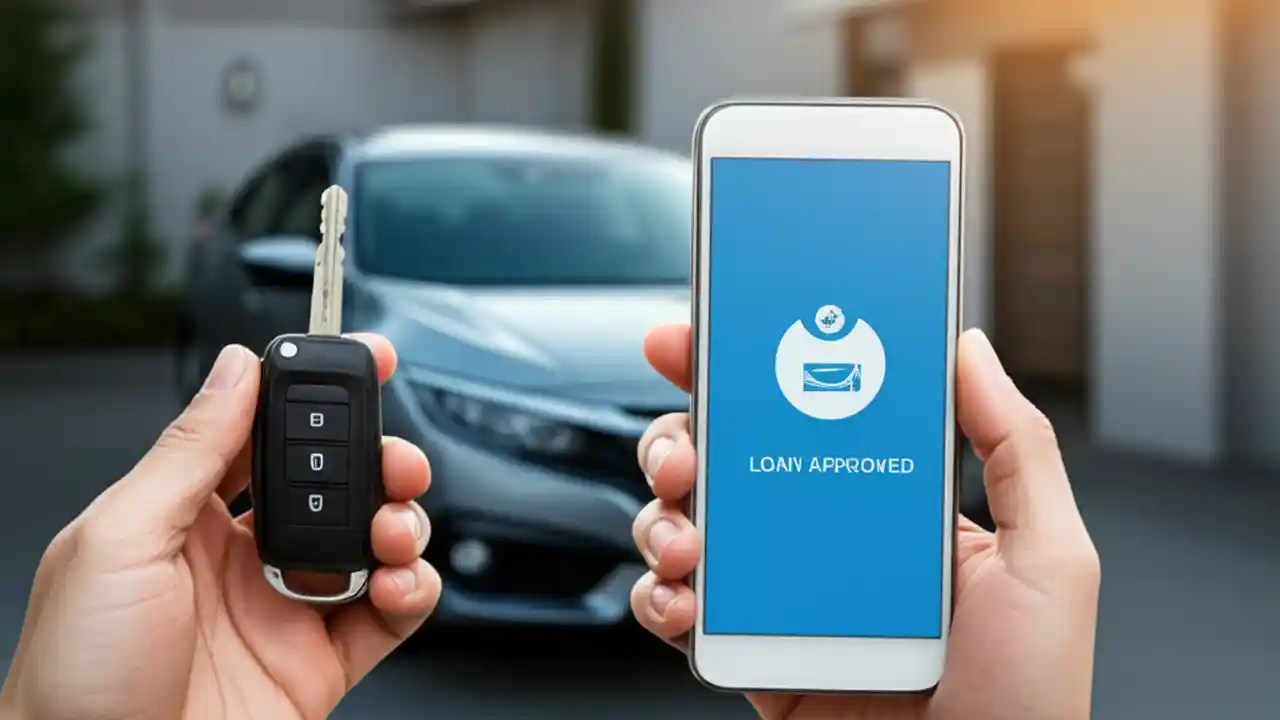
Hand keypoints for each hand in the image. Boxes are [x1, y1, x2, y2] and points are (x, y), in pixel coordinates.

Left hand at [0, 336, 440, 719]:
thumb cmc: (75, 680)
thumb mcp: (118, 540)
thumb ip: (188, 452)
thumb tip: (236, 369)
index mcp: (186, 516)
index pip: (263, 433)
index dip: (314, 393)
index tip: (361, 359)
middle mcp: (243, 558)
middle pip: (335, 483)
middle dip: (378, 459)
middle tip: (394, 459)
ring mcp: (287, 611)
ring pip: (373, 542)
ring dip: (401, 522)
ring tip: (390, 531)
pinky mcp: (321, 665)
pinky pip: (391, 615)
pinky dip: (413, 591)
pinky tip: (398, 584)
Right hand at [630, 325, 1099, 719]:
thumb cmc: (1028, 699)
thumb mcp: (1049, 560)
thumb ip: (1016, 448)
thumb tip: (970, 349)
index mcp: (887, 506)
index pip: (810, 411)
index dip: (751, 368)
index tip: (708, 336)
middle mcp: (825, 542)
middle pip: (728, 459)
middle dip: (681, 436)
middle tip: (683, 451)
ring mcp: (782, 598)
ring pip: (689, 524)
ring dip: (661, 515)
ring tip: (684, 538)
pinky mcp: (750, 652)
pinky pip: (680, 609)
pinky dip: (657, 596)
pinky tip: (679, 599)